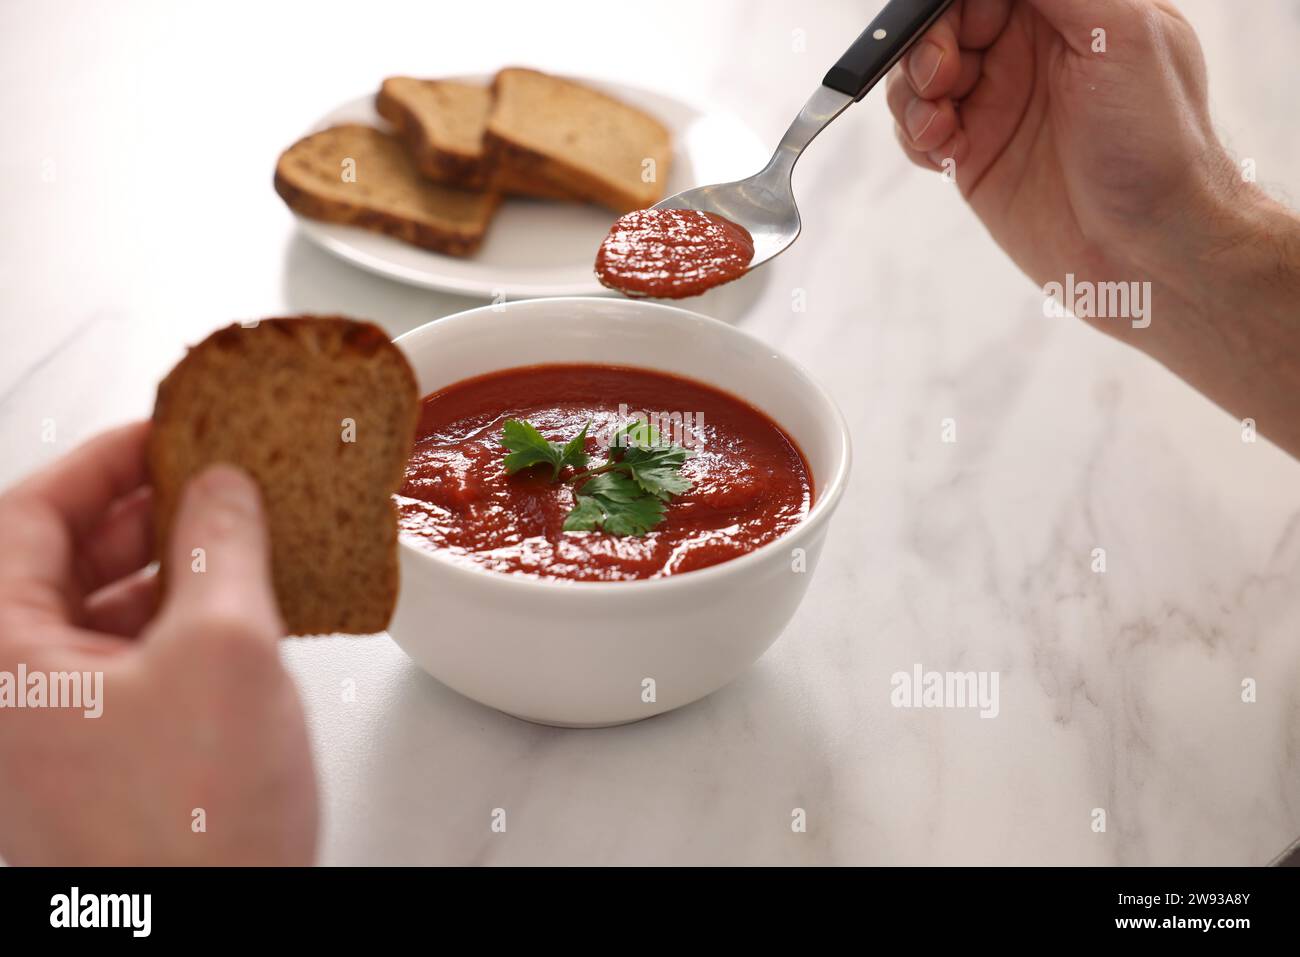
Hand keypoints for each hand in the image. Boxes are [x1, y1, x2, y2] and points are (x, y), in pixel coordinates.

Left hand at [0, 423, 316, 864]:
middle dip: (142, 511)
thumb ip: (222, 546)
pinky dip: (178, 623)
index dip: (103, 459)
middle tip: (214, 478)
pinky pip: (128, 662)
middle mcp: (8, 695)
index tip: (166, 429)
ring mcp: (49, 733)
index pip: (24, 516)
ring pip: (97, 612)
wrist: (220, 940)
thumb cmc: (193, 837)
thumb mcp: (226, 652)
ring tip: (238, 537)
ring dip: (167, 566)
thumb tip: (224, 488)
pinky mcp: (97, 761)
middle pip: (58, 561)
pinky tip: (237, 608)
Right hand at [888, 0, 1299, 454]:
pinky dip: (914, 135)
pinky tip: (941, 152)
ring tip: (937, 124)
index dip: (958, 4)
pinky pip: (918, 129)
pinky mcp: (973, 157)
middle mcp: (1029, 52)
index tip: (954, 28)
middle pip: (946, 23)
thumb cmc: (1157, 145)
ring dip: (911, 92)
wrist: (1148, 250)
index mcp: (1071, 12)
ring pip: (921, 73)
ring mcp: (998, 105)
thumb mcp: (1124, 34)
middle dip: (927, 44)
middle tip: (941, 77)